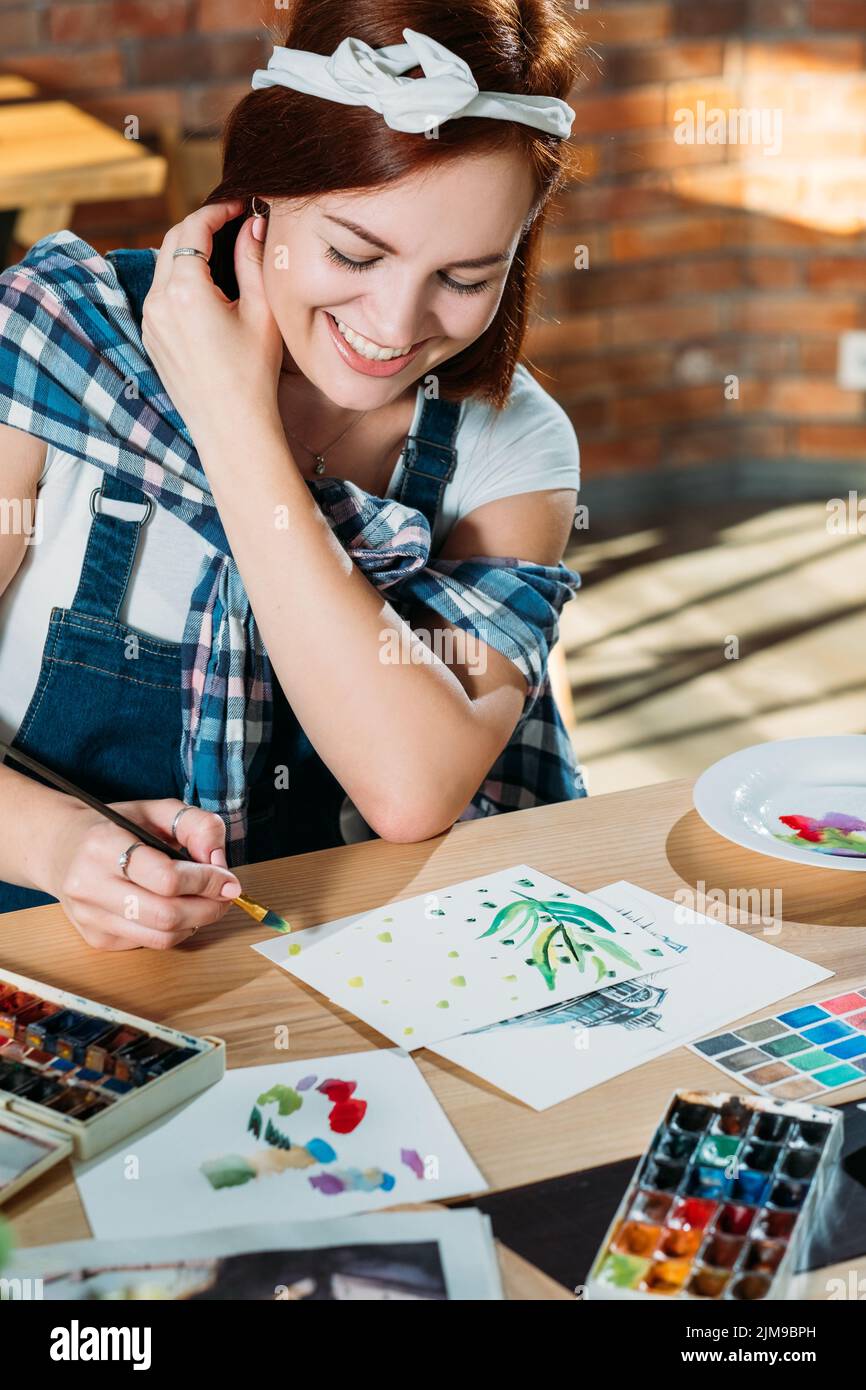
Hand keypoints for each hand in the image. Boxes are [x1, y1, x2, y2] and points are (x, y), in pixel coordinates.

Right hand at [43, 799, 241, 950]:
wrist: (61, 848)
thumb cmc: (115, 827)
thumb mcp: (156, 811)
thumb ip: (196, 824)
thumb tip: (218, 861)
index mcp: (103, 845)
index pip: (166, 877)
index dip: (206, 882)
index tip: (229, 880)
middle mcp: (89, 884)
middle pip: (166, 914)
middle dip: (209, 908)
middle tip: (226, 896)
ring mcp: (89, 917)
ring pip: (160, 937)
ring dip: (196, 923)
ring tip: (205, 902)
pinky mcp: (95, 938)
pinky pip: (149, 944)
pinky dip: (173, 930)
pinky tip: (175, 909)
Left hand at [141, 201, 283, 449]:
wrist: (232, 428)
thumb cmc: (253, 375)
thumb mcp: (262, 313)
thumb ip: (252, 262)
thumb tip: (253, 225)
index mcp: (185, 291)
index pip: (194, 227)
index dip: (218, 209)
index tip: (240, 205)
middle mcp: (159, 302)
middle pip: (172, 239)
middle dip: (200, 224)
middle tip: (231, 221)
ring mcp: (149, 320)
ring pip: (163, 265)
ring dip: (188, 250)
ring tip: (221, 250)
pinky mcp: (151, 337)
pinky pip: (160, 293)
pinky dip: (179, 278)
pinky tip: (206, 285)